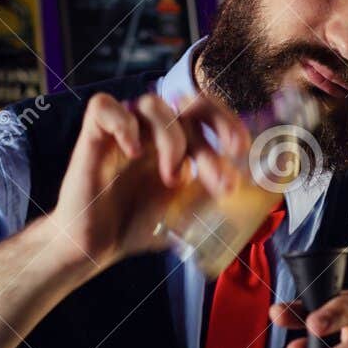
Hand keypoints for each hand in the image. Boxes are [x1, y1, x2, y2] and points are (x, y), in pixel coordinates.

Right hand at [45, 91, 250, 269]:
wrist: (98, 245)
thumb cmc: (138, 225)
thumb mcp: (188, 210)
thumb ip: (214, 193)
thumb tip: (253, 187)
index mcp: (177, 139)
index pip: (206, 110)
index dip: (226, 121)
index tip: (239, 149)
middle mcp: (152, 128)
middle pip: (187, 102)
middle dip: (211, 132)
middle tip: (224, 162)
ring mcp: (124, 128)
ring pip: (153, 104)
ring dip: (172, 139)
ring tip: (173, 178)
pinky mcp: (94, 133)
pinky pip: (106, 107)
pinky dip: (123, 124)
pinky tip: (133, 152)